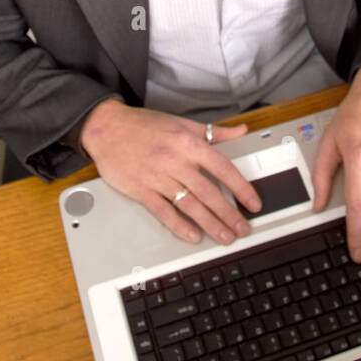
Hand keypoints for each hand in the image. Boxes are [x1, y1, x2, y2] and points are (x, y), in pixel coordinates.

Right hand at [80, 100, 261, 244]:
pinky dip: (179, 225)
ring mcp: (158, 177)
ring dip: (210, 224)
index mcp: (188, 143)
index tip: (253, 203)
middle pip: (209, 192)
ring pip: (190, 205)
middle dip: (229, 214)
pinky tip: (193, 235)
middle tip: (242, 228)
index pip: (223, 169)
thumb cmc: (143, 125)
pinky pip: (164, 211)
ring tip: (224, 236)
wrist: (106, 128)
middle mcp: (175, 161)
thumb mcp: (182, 123)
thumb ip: (214, 132)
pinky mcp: (141, 190)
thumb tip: (240, 131)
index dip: (241, 188)